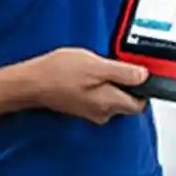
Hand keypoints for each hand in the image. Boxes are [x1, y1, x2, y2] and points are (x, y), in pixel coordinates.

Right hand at [24, 47, 148, 124]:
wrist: (31, 83)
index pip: (139, 104)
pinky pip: (97, 96)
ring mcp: (90, 111)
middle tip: (115, 64)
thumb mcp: (96, 65)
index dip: (143, 88)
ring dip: (110, 82)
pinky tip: (86, 72)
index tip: (139, 71)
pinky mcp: (80, 106)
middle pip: (126, 101)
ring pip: (111, 98)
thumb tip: (144, 76)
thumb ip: (123, 72)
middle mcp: (102, 112)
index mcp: (110, 103)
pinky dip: (97, 84)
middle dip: (125, 83)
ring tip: (96, 65)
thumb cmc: (59, 73)